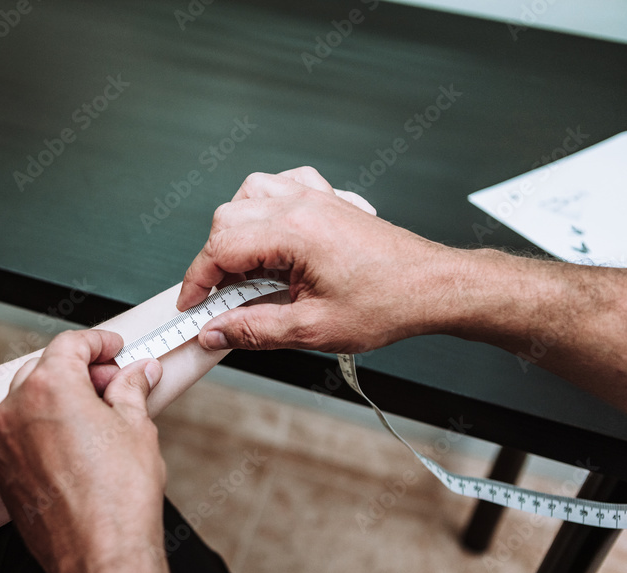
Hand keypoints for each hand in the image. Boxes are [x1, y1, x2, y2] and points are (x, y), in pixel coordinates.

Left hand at [0, 331, 190, 572]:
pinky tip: (74, 447)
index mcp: (50, 387)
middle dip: (78, 370)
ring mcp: (1, 443)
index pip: (70, 344)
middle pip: (44, 369)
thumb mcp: (137, 429)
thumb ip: (131, 390)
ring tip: (95, 417)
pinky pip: (18, 436)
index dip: (97, 342)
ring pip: (27, 403)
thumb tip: (138, 374)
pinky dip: (41, 431)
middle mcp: (15, 409)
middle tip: (112, 383)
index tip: (113, 349)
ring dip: (58, 401)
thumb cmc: (119, 497)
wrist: (98, 556)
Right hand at [177, 166, 459, 352]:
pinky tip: (271, 236)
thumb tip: (216, 333)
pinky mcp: (328, 201)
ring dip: (236, 230)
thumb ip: (254, 330)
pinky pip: (283, 185)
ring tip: (246, 270)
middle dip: (213, 260)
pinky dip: (266, 206)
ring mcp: (316, 198)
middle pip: (227, 218)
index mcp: (294, 232)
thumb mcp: (312, 329)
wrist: (434, 287)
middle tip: (221, 299)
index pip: (220, 247)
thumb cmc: (389, 302)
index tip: (192, 306)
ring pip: (249, 194)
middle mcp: (302, 205)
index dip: (197, 281)